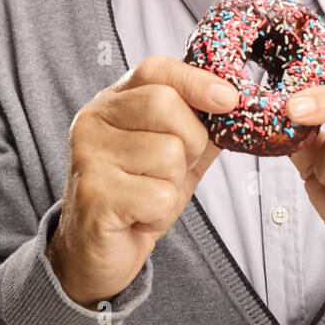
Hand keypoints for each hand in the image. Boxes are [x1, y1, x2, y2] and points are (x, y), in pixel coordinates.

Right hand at [46, 55, 237, 308]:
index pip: (155, 69)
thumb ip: (200, 125)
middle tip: (172, 172)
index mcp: (111, 103)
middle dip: (190, 143)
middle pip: (166, 106)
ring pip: (168, 155)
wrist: (95, 255)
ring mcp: (89, 156)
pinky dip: (161, 214)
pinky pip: (159, 196)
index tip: (228, 99)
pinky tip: (139, 218)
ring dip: (173, 186)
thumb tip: (236, 103)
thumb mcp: (173, 154)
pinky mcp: (93, 195)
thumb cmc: (137, 197)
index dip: (195, 79)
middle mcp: (93, 121)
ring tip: (148, 198)